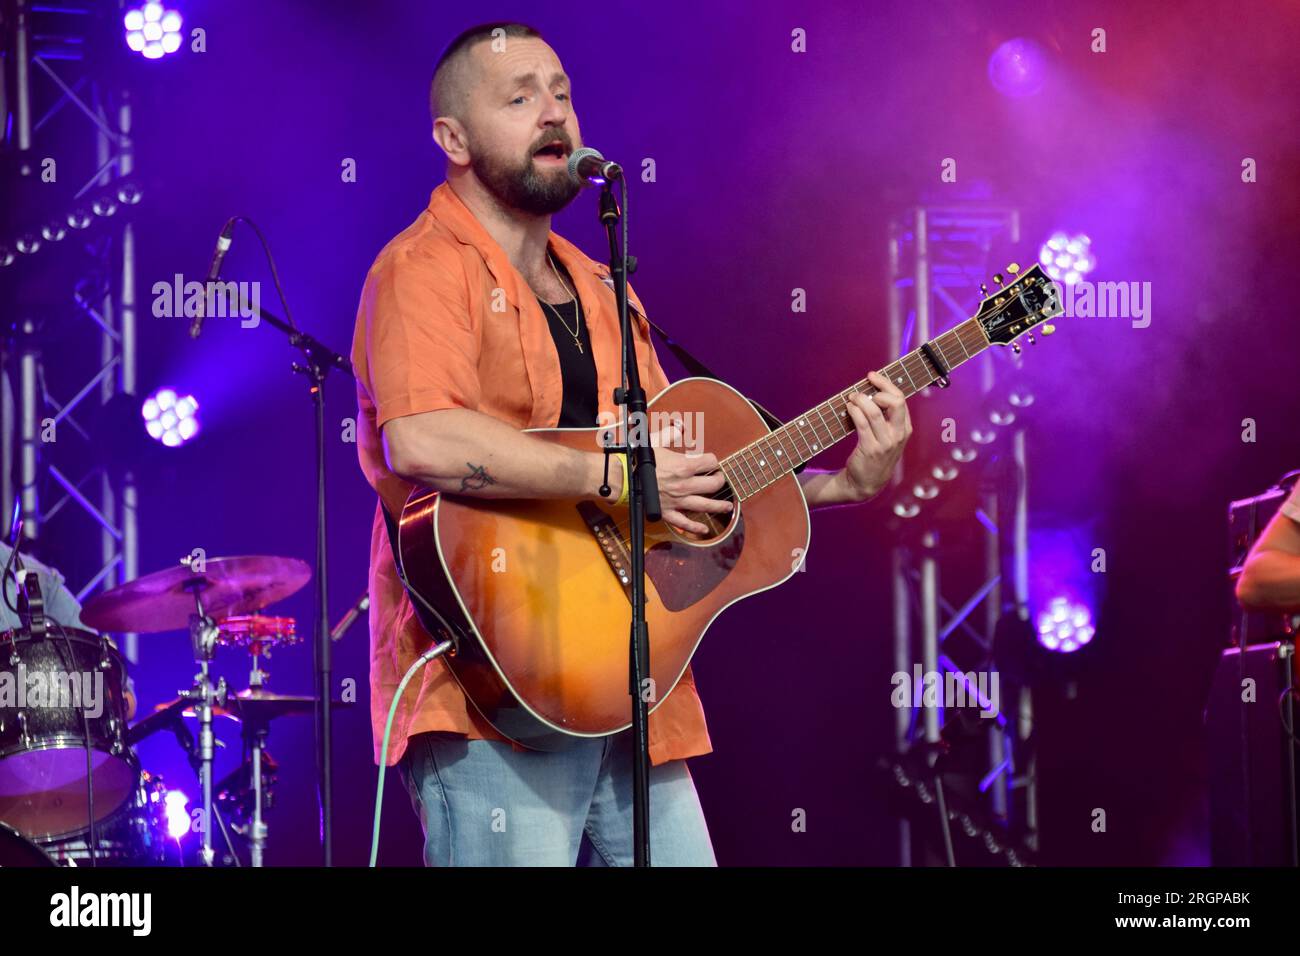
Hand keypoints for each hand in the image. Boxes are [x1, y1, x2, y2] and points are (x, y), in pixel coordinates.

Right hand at [620, 418, 731, 534]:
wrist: (623, 479)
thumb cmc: (639, 461)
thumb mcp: (656, 442)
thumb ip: (671, 433)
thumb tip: (680, 427)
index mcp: (684, 466)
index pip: (710, 462)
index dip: (713, 460)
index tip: (711, 461)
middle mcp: (685, 485)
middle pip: (713, 485)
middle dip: (719, 481)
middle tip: (719, 479)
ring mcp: (678, 500)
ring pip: (705, 506)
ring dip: (719, 506)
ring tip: (727, 506)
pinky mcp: (668, 512)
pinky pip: (685, 523)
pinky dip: (695, 528)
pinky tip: (704, 530)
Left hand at [840, 371, 911, 500]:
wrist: (867, 483)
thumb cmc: (875, 453)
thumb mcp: (888, 436)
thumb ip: (886, 417)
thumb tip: (872, 390)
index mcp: (905, 428)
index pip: (901, 399)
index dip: (886, 384)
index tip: (872, 376)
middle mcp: (899, 434)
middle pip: (896, 402)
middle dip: (879, 388)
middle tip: (864, 388)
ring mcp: (886, 443)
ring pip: (875, 411)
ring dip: (861, 399)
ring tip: (852, 397)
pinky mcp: (870, 449)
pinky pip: (862, 423)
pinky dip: (854, 411)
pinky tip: (849, 408)